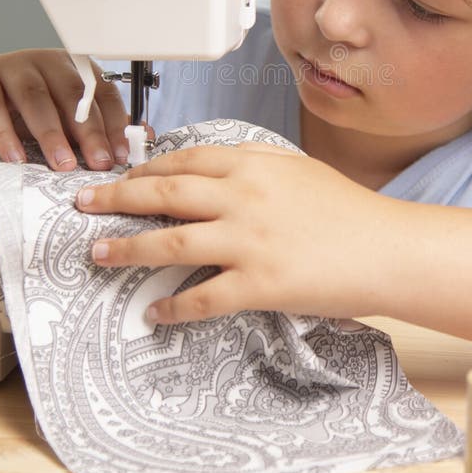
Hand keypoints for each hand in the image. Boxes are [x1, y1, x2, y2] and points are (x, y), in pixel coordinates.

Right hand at [0, 49, 128, 170]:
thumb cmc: (34, 106)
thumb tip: (144, 138)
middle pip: (73, 94)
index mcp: (75, 68)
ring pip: (36, 98)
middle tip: (99, 162)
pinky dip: (6, 134)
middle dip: (89, 132)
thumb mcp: (69, 113)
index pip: (104, 92)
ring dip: (51, 134)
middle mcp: (47, 62)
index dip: (116, 124)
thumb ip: (101, 125)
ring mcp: (15, 68)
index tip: (123, 154)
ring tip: (63, 164)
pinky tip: (17, 157)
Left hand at [76, 143, 391, 322]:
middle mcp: (244, 197)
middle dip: (117, 198)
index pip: (184, 161)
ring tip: (99, 253)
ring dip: (128, 248)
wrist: (387, 247)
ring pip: (171, 243)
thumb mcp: (297, 169)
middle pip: (165, 194)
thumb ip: (253, 163)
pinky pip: (202, 296)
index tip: (122, 180)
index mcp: (253, 165)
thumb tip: (213, 167)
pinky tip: (153, 311)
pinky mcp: (259, 284)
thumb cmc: (348, 208)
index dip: (145, 170)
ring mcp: (249, 241)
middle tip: (84, 204)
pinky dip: (172, 306)